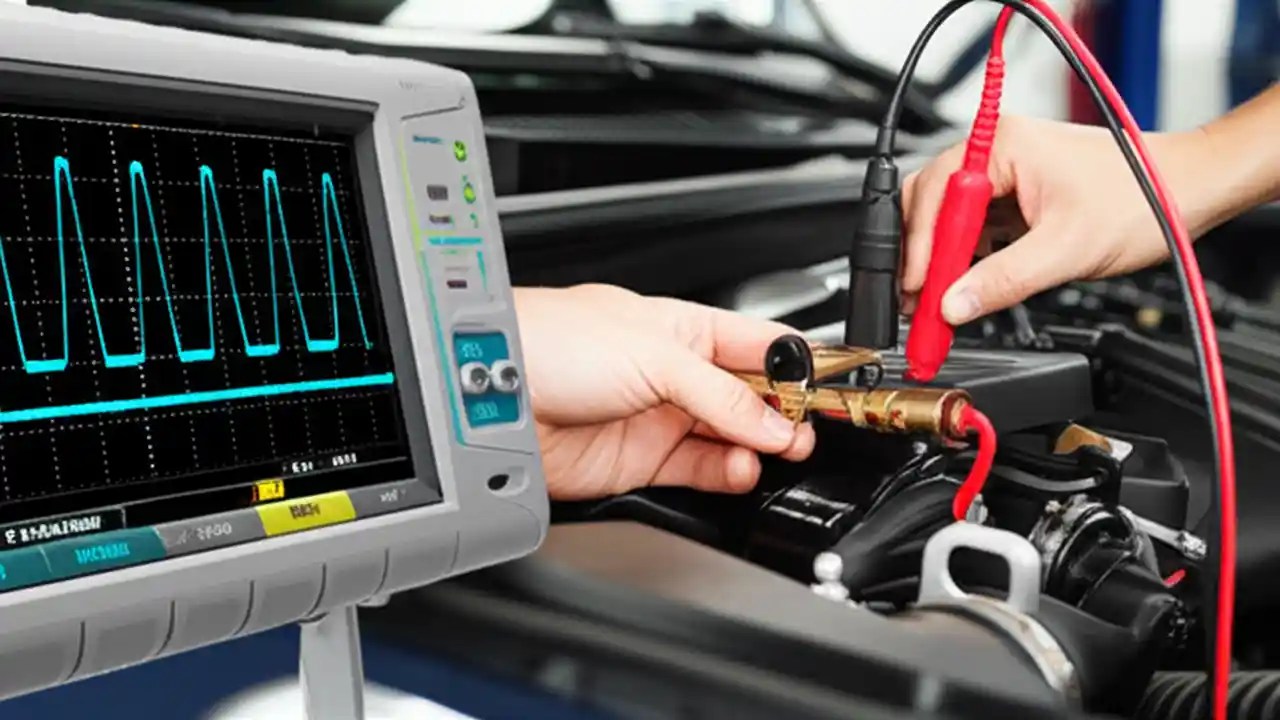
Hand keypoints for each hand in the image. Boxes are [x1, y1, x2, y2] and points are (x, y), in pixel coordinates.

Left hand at [514, 284, 814, 500]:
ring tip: (777, 450)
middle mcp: (675, 374)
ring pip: (730, 439)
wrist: (492, 389)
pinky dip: (727, 475)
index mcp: (683, 328)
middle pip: (751, 398)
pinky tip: (741, 469)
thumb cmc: (551, 342)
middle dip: (783, 414)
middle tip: (805, 428)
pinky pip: (699, 471)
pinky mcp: (642, 460)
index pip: (759, 345)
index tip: (826, 389)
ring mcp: (659, 418)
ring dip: (760, 448)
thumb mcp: (653, 354)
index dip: (796, 365)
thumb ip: (718, 394)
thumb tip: (772, 422)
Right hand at [900, 115, 1220, 323]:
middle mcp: (996, 151)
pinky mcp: (1013, 194)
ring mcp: (1003, 172)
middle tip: (919, 304)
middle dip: (922, 257)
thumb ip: (1003, 281)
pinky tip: (963, 285)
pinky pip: (971, 225)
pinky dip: (962, 258)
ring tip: (938, 302)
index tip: (918, 293)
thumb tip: (953, 306)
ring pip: (946, 217)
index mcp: (1002, 145)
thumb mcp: (1067, 250)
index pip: (936, 197)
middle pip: (929, 204)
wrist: (1187, 191)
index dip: (923, 251)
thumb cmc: (1144, 199)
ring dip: (941, 261)